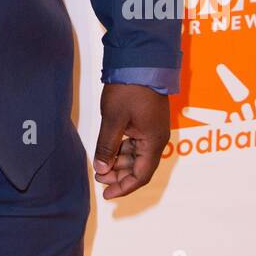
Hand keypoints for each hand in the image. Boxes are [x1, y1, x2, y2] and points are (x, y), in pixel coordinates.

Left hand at [92, 84, 170, 198]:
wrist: (140, 60)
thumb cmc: (130, 88)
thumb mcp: (114, 119)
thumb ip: (107, 146)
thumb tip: (102, 169)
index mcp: (153, 141)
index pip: (141, 175)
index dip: (124, 187)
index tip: (108, 194)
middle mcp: (156, 138)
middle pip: (139, 167)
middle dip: (119, 175)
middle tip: (99, 178)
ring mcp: (151, 129)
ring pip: (136, 155)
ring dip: (119, 162)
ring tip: (100, 166)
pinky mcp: (145, 120)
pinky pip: (135, 142)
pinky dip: (121, 149)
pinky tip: (108, 151)